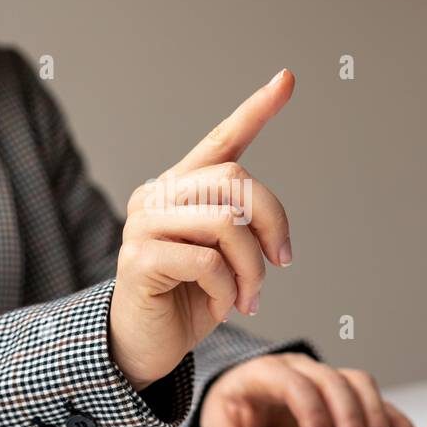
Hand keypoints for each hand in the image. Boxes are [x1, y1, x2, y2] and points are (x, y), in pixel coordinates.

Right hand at [109, 69, 295, 389]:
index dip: (256, 110)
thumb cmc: (188, 300)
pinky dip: (228, 290)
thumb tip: (269, 222)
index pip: (222, 140)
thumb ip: (238, 225)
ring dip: (253, 268)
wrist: (144, 347)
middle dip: (272, 223)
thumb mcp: (224, 257)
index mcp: (181, 189)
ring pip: (226, 223)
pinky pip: (207, 263)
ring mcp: (143, 224)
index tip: (288, 79)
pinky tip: (224, 307)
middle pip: (236, 181)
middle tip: (281, 263)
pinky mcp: (138, 259)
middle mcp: (157, 195)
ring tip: (251, 297)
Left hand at [198, 353, 421, 426]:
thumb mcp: (218, 416)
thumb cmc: (236, 402)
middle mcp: (302, 368)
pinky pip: (375, 397)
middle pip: (334, 383)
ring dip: (375, 417)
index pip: (296, 385)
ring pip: (359, 384)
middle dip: (350, 419)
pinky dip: (392, 418)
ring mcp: (326, 377)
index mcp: (269, 371)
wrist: (245, 387)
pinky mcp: (343, 391)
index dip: (312, 413)